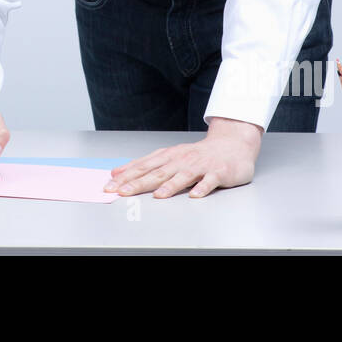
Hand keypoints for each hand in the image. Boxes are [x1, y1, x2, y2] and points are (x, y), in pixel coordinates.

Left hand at [103, 117, 262, 197]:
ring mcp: (200, 166)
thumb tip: (117, 173)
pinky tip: (194, 196)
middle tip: (123, 192)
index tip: (110, 186)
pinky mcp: (218, 172)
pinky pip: (209, 182)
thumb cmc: (197, 154)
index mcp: (168, 156)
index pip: (143, 167)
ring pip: (183, 176)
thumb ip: (145, 165)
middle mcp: (181, 160)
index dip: (126, 177)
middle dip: (139, 183)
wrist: (231, 145)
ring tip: (158, 195)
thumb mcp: (168, 156)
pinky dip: (202, 188)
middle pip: (158, 172)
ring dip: (170, 186)